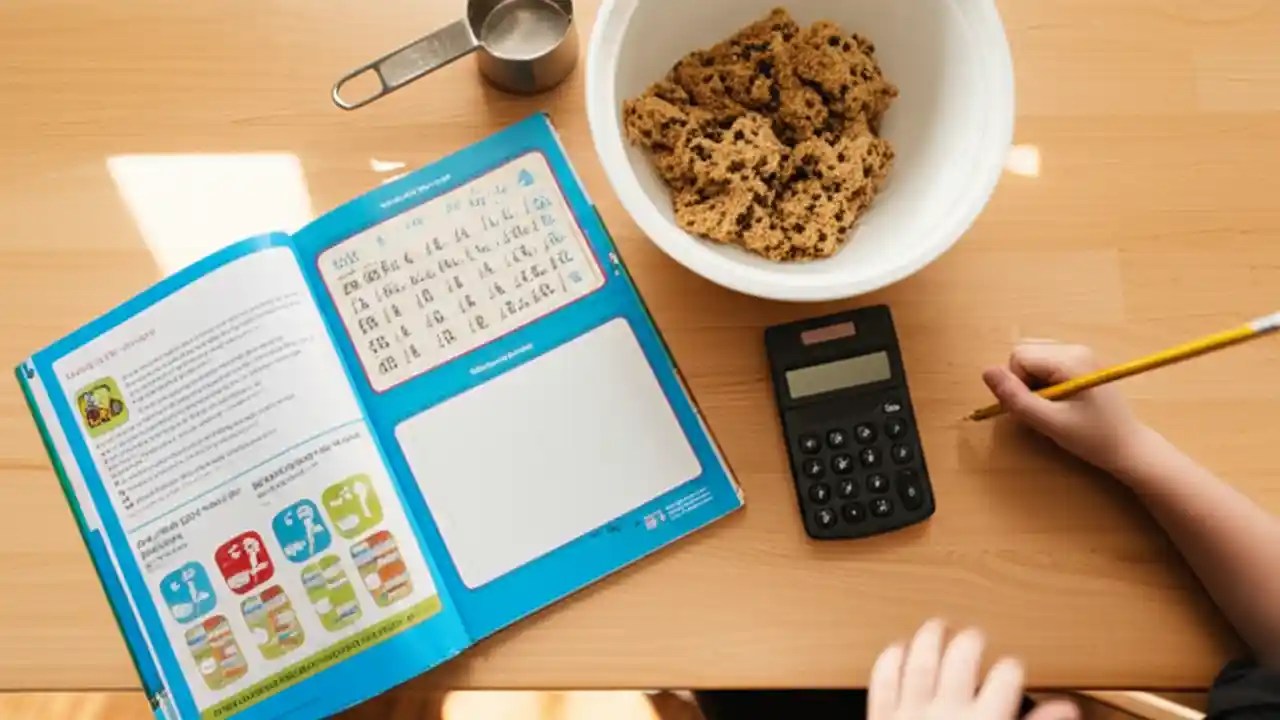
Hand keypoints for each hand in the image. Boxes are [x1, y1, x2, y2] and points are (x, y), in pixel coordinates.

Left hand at [869, 620, 1077, 719]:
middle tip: (977, 636)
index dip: (1013, 667)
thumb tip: (1066, 708)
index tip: (1014, 667)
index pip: (1007, 677)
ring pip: (920, 661)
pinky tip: (897, 649)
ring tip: (937, 627)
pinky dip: (889, 661)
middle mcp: (948, 713)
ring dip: (929, 638)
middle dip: (972, 640)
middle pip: (962, 657)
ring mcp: (913, 714)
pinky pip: (883, 682)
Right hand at [981, 342, 1147, 474]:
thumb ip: (1016, 397)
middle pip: (1024, 351)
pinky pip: (1044, 361)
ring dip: (1029, 381)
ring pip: (1032, 355)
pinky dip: (1040, 380)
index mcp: (1071, 360)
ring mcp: (1080, 352)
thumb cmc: (1092, 438)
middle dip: (1021, 380)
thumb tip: (986, 372)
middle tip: (1038, 408)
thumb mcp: (1049, 423)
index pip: (1019, 357)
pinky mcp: (1080, 361)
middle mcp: (1075, 348)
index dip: (1015, 384)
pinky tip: (1056, 399)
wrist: (1128, 447)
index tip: (1031, 409)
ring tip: (1047, 405)